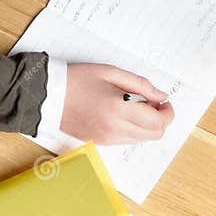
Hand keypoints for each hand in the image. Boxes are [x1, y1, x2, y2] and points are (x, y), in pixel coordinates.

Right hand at [60, 63, 174, 145]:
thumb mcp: (110, 73)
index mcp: (118, 110)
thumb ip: (140, 85)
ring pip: (141, 140)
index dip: (167, 113)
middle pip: (153, 135)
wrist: (47, 95)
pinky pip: (125, 140)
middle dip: (160, 120)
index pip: (158, 122)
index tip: (164, 102)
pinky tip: (122, 114)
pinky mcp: (98, 142)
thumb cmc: (76, 80)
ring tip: (135, 106)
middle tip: (153, 104)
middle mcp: (114, 130)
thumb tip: (161, 96)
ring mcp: (106, 139)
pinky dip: (132, 130)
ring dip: (146, 126)